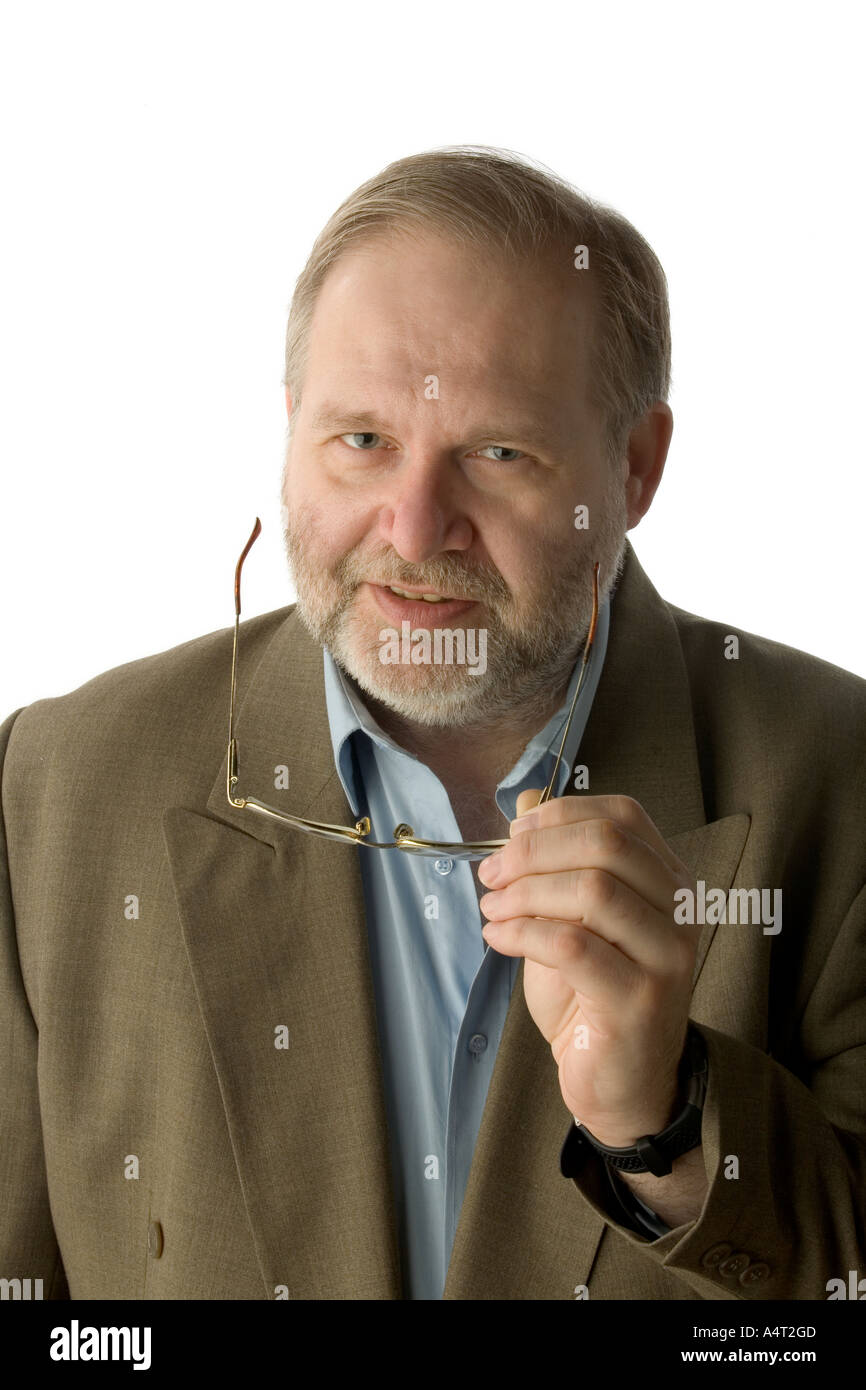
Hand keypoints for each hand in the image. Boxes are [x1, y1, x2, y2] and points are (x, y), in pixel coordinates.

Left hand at [476, 791, 698, 1145]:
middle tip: (491, 874)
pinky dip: (523, 933)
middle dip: (533, 851)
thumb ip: (555, 861)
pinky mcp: (640, 999)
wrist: (620, 1080)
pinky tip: (498, 938)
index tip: (512, 834)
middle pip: (605, 844)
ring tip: (491, 909)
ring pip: (592, 890)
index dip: (560, 814)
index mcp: (669, 879)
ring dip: (525, 893)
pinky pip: (572, 945)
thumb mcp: (571, 915)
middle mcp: (680, 910)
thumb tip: (525, 804)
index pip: (622, 816)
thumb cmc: (593, 992)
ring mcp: (667, 955)